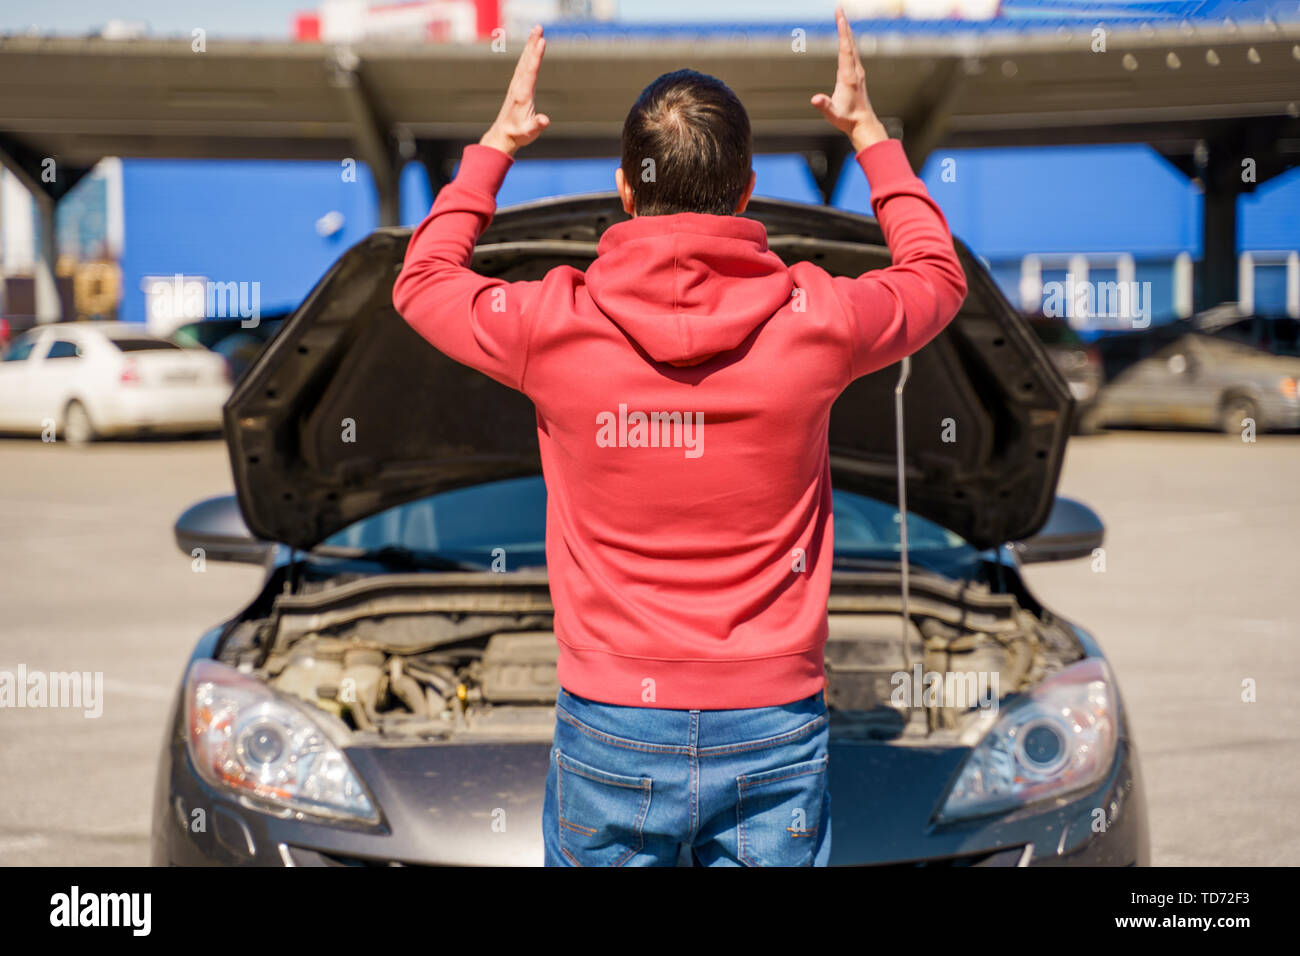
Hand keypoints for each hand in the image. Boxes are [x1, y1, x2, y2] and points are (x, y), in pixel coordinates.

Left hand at [479, 24, 549, 157]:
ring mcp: (516, 85)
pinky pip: (523, 66)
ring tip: (536, 31)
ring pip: (524, 61)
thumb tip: (544, 120)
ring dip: (530, 45)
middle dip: (533, 43)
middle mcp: (518, 86)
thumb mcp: (529, 132)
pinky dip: (528, 54)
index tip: (542, 41)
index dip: (537, 56)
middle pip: (527, 60)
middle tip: (539, 27)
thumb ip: (537, 125)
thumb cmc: (518, 134)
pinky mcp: (517, 87)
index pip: (531, 71)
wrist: (503, 135)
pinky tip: (530, 48)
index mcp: (523, 94)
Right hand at [810, 6, 887, 152]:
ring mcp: (858, 72)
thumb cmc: (848, 119)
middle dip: (844, 24)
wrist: (863, 123)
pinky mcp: (857, 75)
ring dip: (847, 31)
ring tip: (841, 18)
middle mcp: (855, 70)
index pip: (845, 48)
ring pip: (852, 46)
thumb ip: (824, 105)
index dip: (842, 31)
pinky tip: (847, 38)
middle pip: (850, 42)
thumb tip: (815, 99)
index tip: (840, 15)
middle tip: (840, 8)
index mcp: (848, 76)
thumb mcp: (833, 114)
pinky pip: (853, 53)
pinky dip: (848, 41)